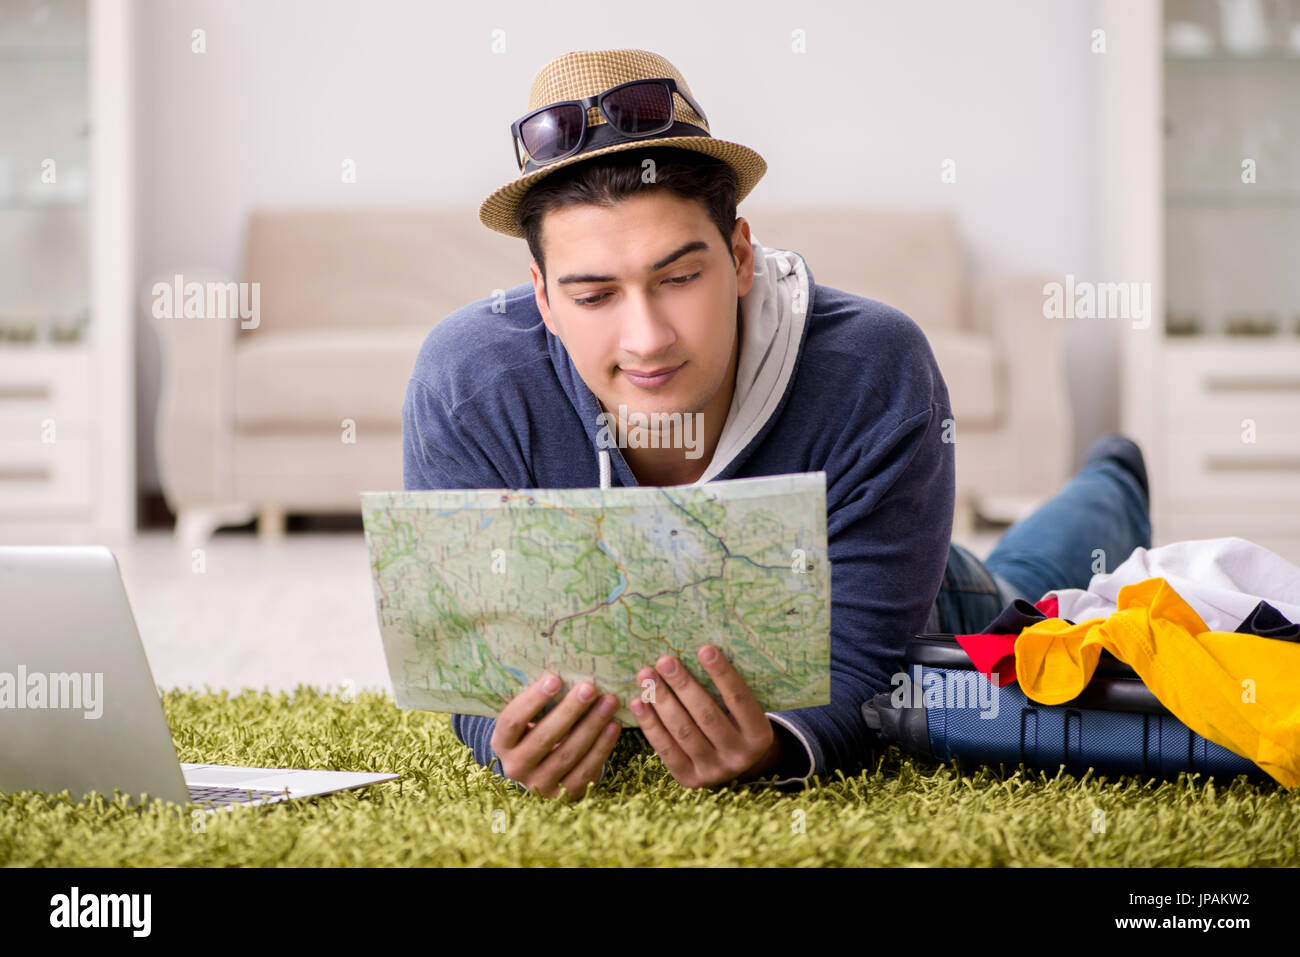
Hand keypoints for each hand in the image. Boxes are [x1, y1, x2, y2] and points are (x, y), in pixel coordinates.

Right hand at [489, 672, 620, 801]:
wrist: (544, 771)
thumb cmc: (538, 730)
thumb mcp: (530, 719)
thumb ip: (540, 701)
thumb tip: (567, 668)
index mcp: (501, 742)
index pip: (512, 720)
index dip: (532, 700)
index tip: (555, 679)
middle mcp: (515, 766)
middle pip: (543, 737)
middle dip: (569, 711)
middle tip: (590, 687)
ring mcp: (539, 784)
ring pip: (567, 754)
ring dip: (591, 726)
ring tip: (609, 702)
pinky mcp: (564, 794)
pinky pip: (586, 770)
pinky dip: (602, 747)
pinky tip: (614, 726)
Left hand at [629, 645, 782, 788]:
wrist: (733, 765)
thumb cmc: (736, 724)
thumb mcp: (744, 712)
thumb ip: (728, 691)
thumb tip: (701, 652)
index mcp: (759, 735)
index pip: (739, 699)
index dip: (722, 674)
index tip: (704, 649)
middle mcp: (739, 756)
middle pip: (707, 715)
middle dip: (683, 685)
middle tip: (665, 661)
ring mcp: (714, 770)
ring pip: (683, 731)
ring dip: (661, 701)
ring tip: (646, 677)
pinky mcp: (690, 779)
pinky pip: (666, 749)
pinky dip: (650, 725)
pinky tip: (638, 703)